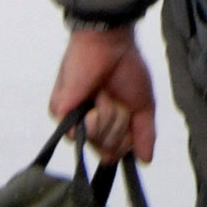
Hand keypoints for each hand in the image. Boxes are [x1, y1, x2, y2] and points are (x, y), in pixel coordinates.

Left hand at [50, 24, 159, 161]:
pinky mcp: (61, 112)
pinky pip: (80, 134)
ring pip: (96, 142)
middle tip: (117, 99)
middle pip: (107, 152)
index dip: (125, 142)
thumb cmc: (127, 69)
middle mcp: (89, 125)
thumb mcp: (143, 105)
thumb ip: (144, 134)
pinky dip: (95, 115)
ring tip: (104, 93)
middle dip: (119, 125)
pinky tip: (94, 98)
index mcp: (107, 124)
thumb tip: (146, 160)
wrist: (111, 46)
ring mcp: (73, 120)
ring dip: (109, 116)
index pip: (114, 154)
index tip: (129, 116)